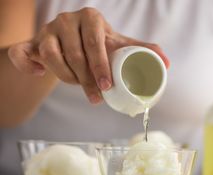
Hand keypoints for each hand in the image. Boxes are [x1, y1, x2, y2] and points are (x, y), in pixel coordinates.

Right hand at [8, 7, 169, 103]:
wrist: (70, 44)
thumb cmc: (97, 46)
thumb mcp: (117, 46)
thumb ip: (141, 51)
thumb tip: (167, 64)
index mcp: (90, 18)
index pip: (94, 41)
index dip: (100, 65)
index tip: (106, 87)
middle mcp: (67, 20)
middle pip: (74, 53)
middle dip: (85, 79)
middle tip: (95, 97)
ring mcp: (46, 31)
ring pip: (52, 56)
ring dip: (64, 77)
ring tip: (77, 85)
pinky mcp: (32, 43)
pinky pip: (23, 53)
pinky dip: (28, 65)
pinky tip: (38, 73)